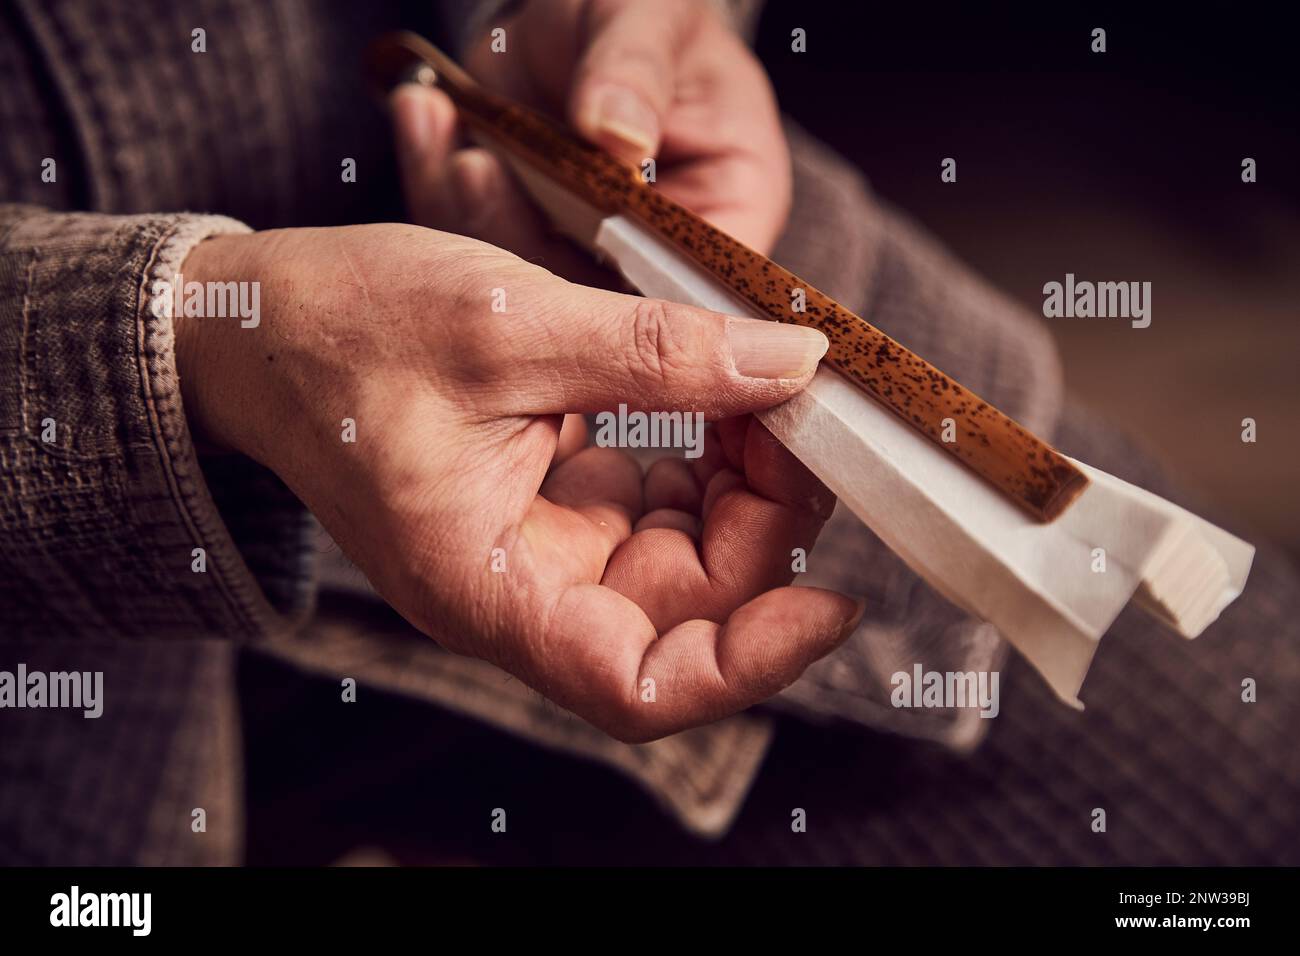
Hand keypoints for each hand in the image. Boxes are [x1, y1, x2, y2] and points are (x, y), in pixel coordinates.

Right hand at [175, 224, 858, 740]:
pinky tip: (712, 393)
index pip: (637, 686)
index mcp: (484, 588)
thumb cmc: (340, 332)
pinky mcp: (544, 502)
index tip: (830, 601)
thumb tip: (793, 363)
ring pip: (677, 556)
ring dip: (738, 483)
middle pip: (681, 611)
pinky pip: (650, 506)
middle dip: (762, 523)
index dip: (749, 663)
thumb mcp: (508, 326)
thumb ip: (660, 352)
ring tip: (759, 389)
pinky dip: (697, 455)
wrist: (252, 324)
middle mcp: (516, 588)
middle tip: (799, 418)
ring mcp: (532, 548)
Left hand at [389, 0, 790, 278]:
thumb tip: (618, 133)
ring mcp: (588, 258)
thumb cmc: (636, 16)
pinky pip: (479, 250)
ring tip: (453, 143)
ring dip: (474, 217)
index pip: (704, 290)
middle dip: (530, 244)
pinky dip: (441, 192)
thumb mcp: (644, 16)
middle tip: (476, 170)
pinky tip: (425, 120)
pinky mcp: (527, 247)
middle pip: (605, 304)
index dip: (646, 294)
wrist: (567, 22)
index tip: (577, 240)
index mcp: (730, 207)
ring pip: (532, 287)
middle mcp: (662, 255)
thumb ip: (635, 68)